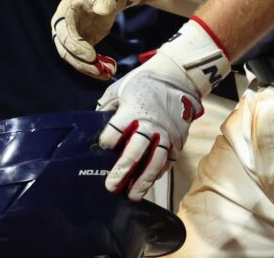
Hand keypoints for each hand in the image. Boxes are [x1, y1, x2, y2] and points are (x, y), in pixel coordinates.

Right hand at [52, 0, 149, 79]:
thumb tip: (102, 10)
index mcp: (64, 13)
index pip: (65, 34)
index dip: (77, 46)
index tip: (92, 56)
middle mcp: (63, 28)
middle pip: (66, 51)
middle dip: (81, 63)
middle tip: (99, 71)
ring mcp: (71, 38)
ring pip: (74, 59)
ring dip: (89, 69)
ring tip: (107, 75)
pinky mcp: (80, 46)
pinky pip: (84, 61)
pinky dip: (95, 68)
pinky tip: (108, 73)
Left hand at [98, 18, 229, 199]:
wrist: (177, 78)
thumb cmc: (144, 83)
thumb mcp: (120, 88)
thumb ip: (108, 106)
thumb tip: (95, 121)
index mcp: (132, 111)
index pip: (114, 133)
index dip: (106, 142)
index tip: (102, 147)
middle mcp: (149, 125)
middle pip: (134, 152)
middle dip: (122, 171)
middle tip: (111, 187)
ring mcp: (165, 133)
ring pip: (154, 161)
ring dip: (143, 180)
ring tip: (133, 195)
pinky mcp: (178, 139)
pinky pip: (168, 160)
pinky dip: (159, 172)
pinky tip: (149, 182)